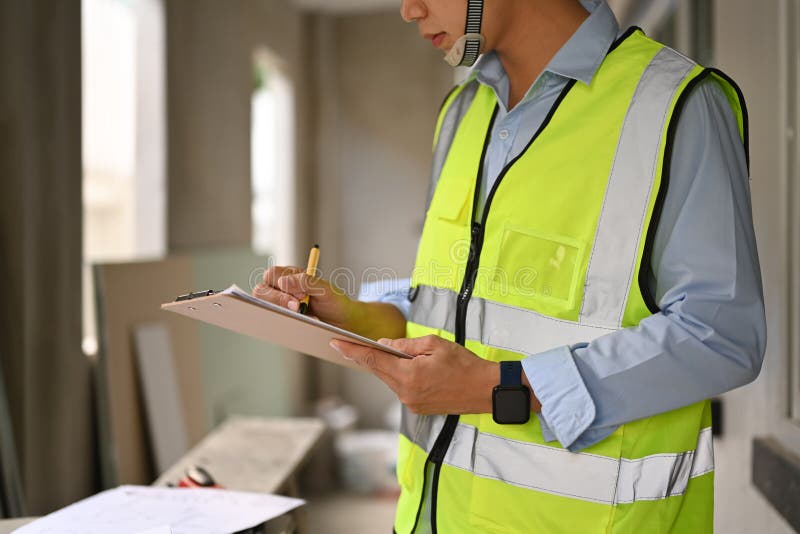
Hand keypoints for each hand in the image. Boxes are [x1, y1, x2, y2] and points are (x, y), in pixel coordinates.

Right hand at [251, 266, 406, 339]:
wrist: (345, 323)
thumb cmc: (335, 303)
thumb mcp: (326, 290)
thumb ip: (306, 282)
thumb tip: (283, 282)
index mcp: (291, 276)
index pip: (271, 274)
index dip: (281, 284)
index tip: (299, 295)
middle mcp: (282, 289)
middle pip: (261, 290)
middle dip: (278, 300)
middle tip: (298, 308)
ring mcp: (280, 305)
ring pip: (265, 306)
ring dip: (280, 311)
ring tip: (302, 317)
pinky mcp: (283, 320)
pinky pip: (273, 321)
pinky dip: (281, 323)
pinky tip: (297, 326)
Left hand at [330, 335, 499, 414]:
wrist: (484, 390)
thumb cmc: (464, 365)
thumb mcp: (435, 344)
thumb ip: (406, 345)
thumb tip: (385, 345)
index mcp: (409, 375)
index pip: (373, 360)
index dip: (352, 351)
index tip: (336, 342)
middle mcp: (406, 393)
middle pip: (378, 371)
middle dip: (366, 356)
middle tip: (348, 343)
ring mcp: (411, 403)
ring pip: (389, 379)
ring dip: (385, 366)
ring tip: (383, 352)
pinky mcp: (417, 408)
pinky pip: (400, 387)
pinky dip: (397, 375)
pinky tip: (402, 366)